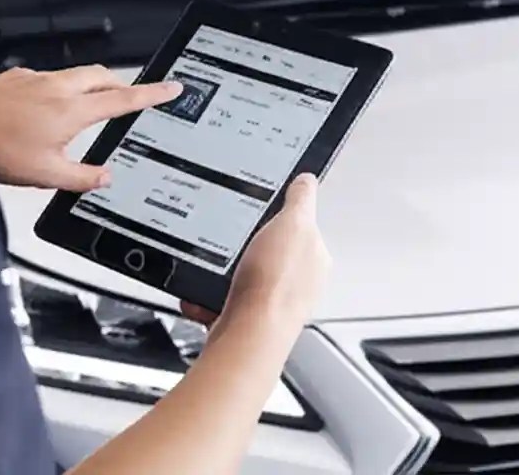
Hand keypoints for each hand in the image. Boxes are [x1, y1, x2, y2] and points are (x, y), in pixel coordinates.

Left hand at [0, 66, 181, 190]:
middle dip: (121, 84)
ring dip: (89, 85)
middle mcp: (56, 88)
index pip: (124, 99)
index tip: (171, 87)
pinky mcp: (14, 78)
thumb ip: (81, 178)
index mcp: (71, 110)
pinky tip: (45, 106)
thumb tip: (103, 177)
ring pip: (76, 74)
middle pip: (103, 76)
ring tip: (87, 107)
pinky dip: (58, 88)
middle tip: (131, 96)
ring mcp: (34, 79)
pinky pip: (47, 78)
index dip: (152, 93)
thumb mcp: (46, 175)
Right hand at [180, 174, 330, 335]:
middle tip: (230, 244)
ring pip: (241, 276)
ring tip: (217, 273)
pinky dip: (206, 297)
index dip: (277, 216)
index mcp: (315, 256)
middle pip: (267, 250)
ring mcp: (273, 303)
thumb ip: (301, 199)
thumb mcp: (293, 222)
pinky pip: (220, 300)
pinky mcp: (247, 320)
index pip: (299, 225)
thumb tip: (307, 180)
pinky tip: (203, 296)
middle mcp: (299, 283)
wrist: (248, 337)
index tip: (259, 212)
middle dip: (242, 246)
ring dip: (222, 272)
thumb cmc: (276, 286)